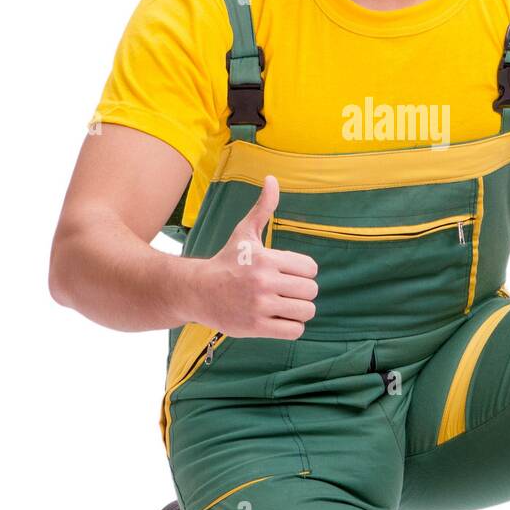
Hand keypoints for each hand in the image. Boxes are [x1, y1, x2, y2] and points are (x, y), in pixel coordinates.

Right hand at [194, 174, 317, 338]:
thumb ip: (263, 208)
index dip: (304, 271)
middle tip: (286, 291)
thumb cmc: (226, 261)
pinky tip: (279, 319)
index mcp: (265, 258)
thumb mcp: (244, 234)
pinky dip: (292, 327)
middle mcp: (263, 282)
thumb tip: (272, 178)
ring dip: (299, 310)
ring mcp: (260, 306)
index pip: (311, 268)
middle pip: (311, 290)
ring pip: (306, 311)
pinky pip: (295, 331)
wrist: (198, 291)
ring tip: (284, 305)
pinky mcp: (256, 327)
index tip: (288, 273)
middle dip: (302, 292)